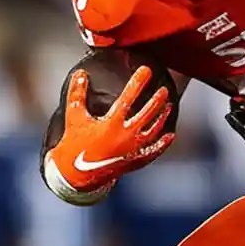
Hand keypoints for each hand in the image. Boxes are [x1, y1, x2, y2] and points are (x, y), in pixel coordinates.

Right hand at [46, 66, 174, 195]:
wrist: (74, 175)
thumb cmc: (73, 144)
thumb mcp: (73, 117)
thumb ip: (77, 94)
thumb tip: (80, 73)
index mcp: (111, 123)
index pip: (129, 97)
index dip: (138, 82)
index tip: (146, 70)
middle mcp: (125, 136)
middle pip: (148, 113)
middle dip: (158, 99)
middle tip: (164, 89)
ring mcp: (132, 150)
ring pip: (154, 130)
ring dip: (162, 117)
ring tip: (168, 106)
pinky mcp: (134, 161)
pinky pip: (153, 151)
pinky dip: (163, 143)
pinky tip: (170, 134)